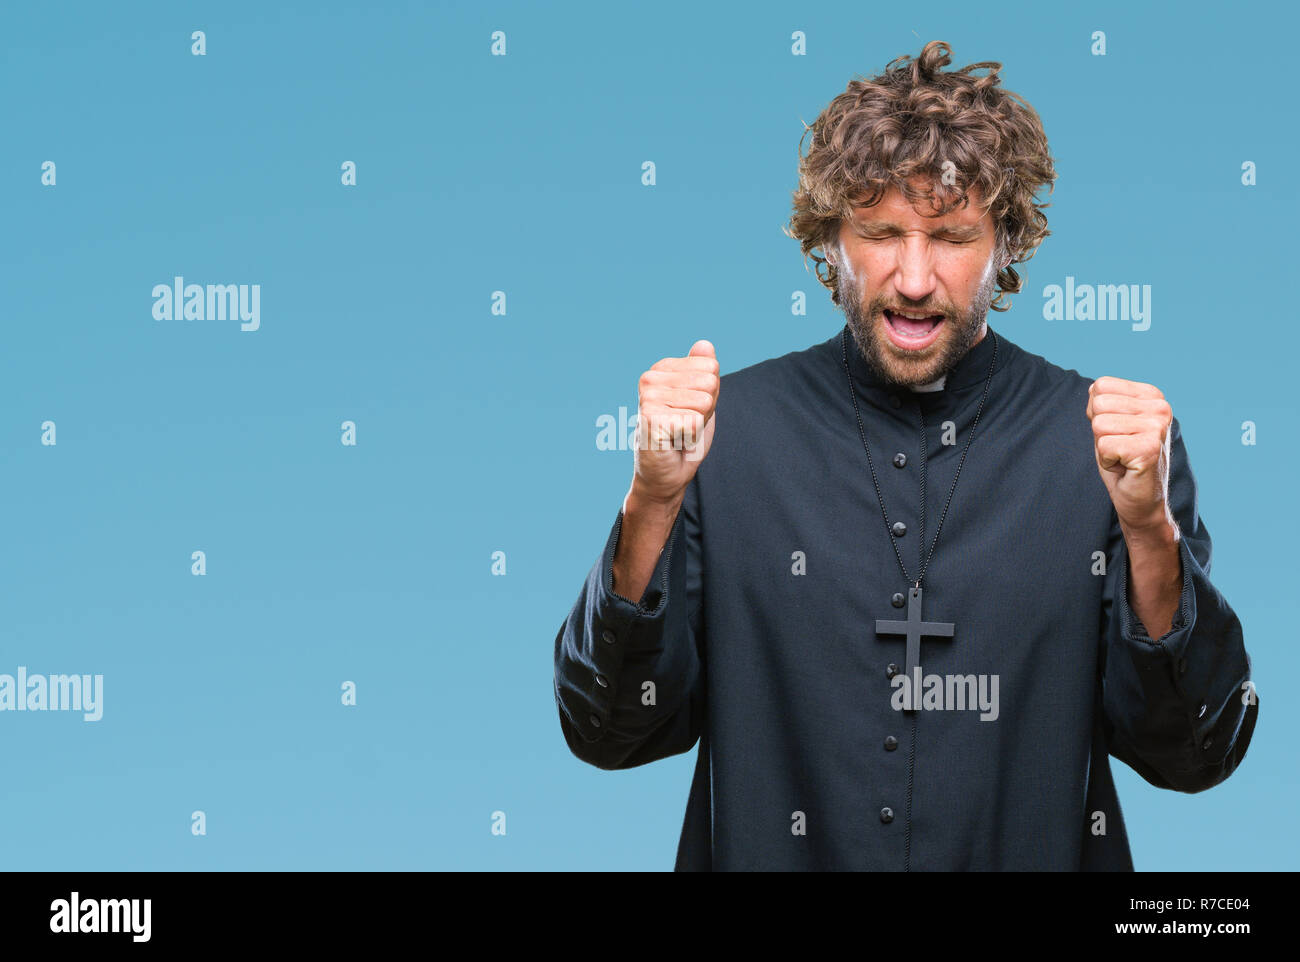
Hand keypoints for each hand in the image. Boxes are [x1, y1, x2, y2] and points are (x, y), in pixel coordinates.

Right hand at [631, 340, 720, 504]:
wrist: (665, 476)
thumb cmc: (682, 438)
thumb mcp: (700, 400)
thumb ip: (702, 372)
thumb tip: (705, 344)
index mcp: (661, 369)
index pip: (711, 368)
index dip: (710, 396)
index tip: (689, 411)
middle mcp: (650, 379)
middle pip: (709, 383)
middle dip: (706, 411)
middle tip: (684, 425)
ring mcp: (648, 398)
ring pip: (704, 403)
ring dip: (697, 425)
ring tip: (678, 433)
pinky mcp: (651, 418)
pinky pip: (695, 422)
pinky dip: (690, 438)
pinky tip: (673, 442)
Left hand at [1085, 376, 1175, 534]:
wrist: (1140, 499)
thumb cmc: (1123, 460)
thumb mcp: (1110, 424)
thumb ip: (1103, 403)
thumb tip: (1093, 387)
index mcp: (1152, 395)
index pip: (1101, 386)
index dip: (1098, 413)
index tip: (1117, 432)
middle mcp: (1160, 407)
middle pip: (1099, 404)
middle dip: (1099, 431)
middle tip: (1119, 448)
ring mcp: (1157, 427)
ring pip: (1099, 425)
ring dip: (1104, 447)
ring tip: (1123, 457)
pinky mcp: (1150, 448)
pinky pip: (1104, 446)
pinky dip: (1108, 461)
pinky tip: (1126, 467)